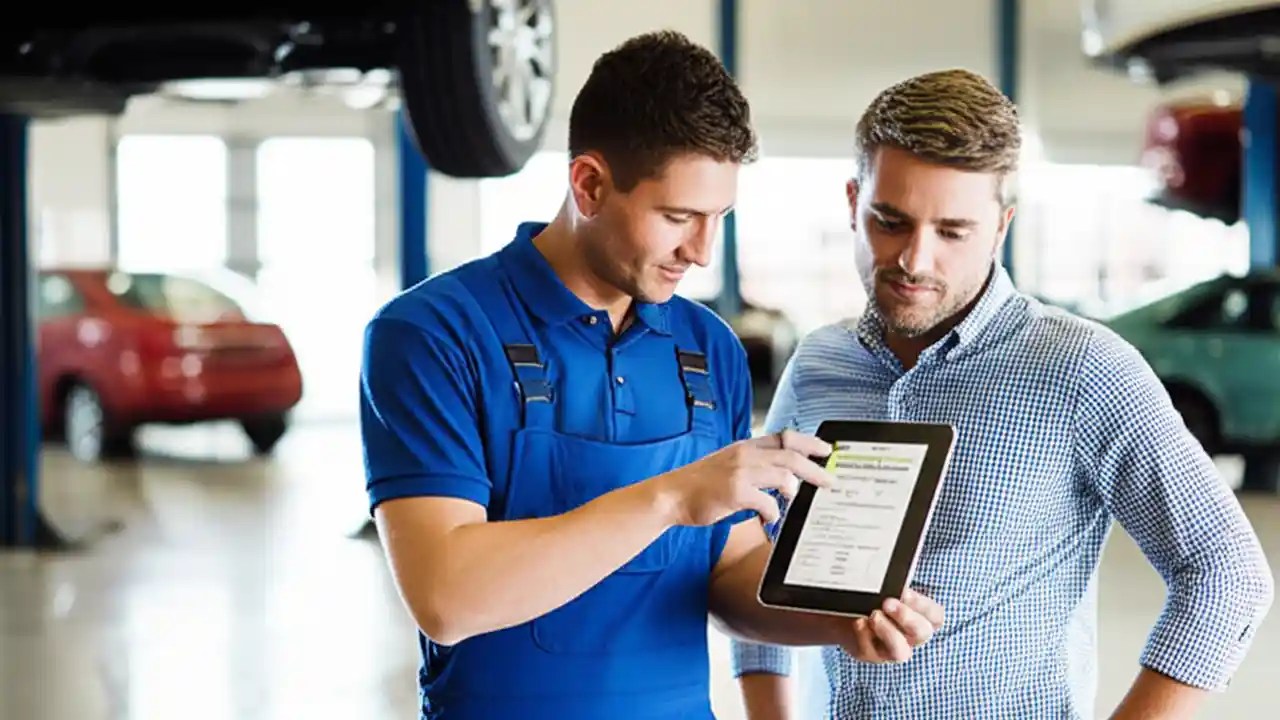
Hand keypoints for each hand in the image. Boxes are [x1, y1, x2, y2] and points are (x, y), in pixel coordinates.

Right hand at [655, 429, 834, 526]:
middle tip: (829, 480)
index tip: (826, 449)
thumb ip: (753, 466)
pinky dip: (773, 511)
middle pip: (790, 455)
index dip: (808, 442)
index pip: (784, 437)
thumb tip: (783, 477)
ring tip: (794, 498)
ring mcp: (740, 471)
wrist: (671, 495)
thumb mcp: (728, 465)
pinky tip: (769, 517)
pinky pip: (767, 502)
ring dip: (794, 489)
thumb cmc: (699, 485)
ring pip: (783, 474)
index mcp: (744, 446)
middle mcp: (744, 454)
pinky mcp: (735, 491)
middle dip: (814, 468)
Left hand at [839, 588, 943, 662]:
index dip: (923, 606)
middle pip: (922, 633)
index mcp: (921, 618)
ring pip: (901, 652)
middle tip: (887, 603)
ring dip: (888, 631)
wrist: (845, 613)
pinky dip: (864, 635)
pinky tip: (858, 621)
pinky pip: (871, 651)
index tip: (905, 593)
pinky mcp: (872, 655)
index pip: (935, 616)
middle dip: (906, 617)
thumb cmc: (873, 597)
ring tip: (874, 615)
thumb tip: (902, 571)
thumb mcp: (887, 588)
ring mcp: (893, 649)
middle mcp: (911, 637)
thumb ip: (897, 583)